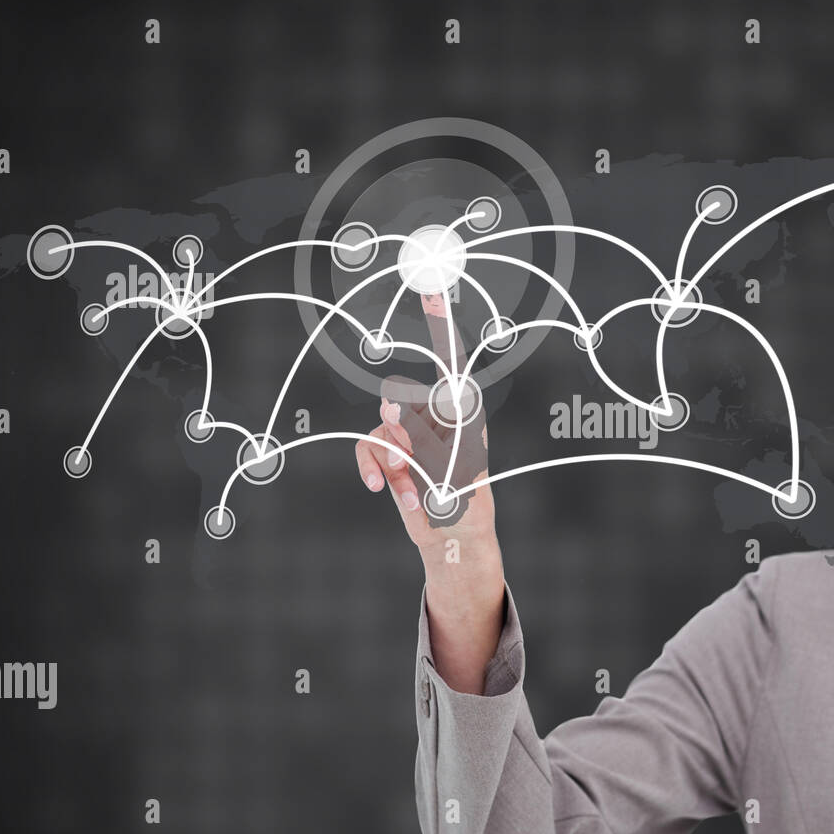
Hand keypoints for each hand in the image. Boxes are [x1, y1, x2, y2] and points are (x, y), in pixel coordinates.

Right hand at [354, 290, 494, 549]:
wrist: (454, 541)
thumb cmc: (465, 505)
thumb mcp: (450, 470)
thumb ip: (420, 435)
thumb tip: (388, 404)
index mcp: (464, 412)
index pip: (449, 362)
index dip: (439, 326)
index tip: (432, 292)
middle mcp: (436, 416)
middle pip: (402, 401)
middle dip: (404, 435)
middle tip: (413, 461)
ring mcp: (413, 432)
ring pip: (383, 428)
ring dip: (394, 463)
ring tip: (414, 489)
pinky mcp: (393, 450)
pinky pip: (369, 446)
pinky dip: (373, 469)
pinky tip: (384, 490)